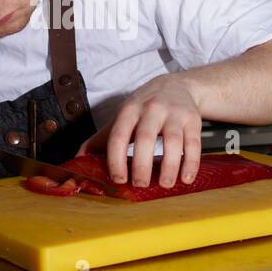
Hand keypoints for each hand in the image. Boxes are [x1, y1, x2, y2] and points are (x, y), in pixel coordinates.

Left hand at [79, 73, 201, 187]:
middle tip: (140, 185)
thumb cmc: (144, 107)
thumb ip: (100, 139)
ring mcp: (174, 114)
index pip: (119, 136)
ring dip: (169, 167)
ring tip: (164, 184)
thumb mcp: (122, 117)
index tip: (118, 179)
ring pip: (173, 142)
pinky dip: (190, 163)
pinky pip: (193, 144)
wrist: (177, 85)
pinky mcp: (193, 120)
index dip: (116, 159)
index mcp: (129, 110)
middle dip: (142, 165)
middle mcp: (151, 110)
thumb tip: (77, 161)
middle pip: (146, 139)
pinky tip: (185, 179)